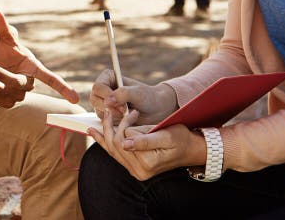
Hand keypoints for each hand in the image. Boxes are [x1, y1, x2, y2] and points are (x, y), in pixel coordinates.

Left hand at [0, 10, 79, 106]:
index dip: (62, 88)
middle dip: (1, 75)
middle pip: (17, 83)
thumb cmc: (6, 52)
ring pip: (1, 90)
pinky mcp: (3, 102)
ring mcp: (15, 95)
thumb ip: (2, 27)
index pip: (50, 78)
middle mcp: (26, 84)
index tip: (75, 99)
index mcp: (33, 68)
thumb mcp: (5, 38)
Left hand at [88, 108, 206, 180]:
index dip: (126, 123)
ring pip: (112, 149)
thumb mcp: (165, 136)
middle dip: (114, 126)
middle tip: (116, 112)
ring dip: (106, 132)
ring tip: (99, 119)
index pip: (124, 140)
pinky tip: (94, 132)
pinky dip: (104, 142)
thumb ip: (145, 140)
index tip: (134, 112)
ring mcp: (135, 171)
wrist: (190, 149)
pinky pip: (114, 154)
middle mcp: (139, 172)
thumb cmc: (181, 139)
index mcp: (146, 164)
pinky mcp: (133, 167)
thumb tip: (125, 144)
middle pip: (115, 145)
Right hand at [89, 70, 177, 124]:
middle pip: (94, 99)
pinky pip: (104, 120)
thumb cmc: (147, 97)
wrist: (155, 110)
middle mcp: (103, 89)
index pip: (98, 87)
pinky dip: (115, 121)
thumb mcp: (137, 93)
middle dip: (110, 108)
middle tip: (124, 112)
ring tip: (128, 114)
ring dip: (113, 115)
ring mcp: (103, 102)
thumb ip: (123, 94)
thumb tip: (107, 101)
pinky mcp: (106, 114)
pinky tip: (126, 119)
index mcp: (108, 77)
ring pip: (99, 111)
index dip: (107, 96)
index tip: (121, 104)